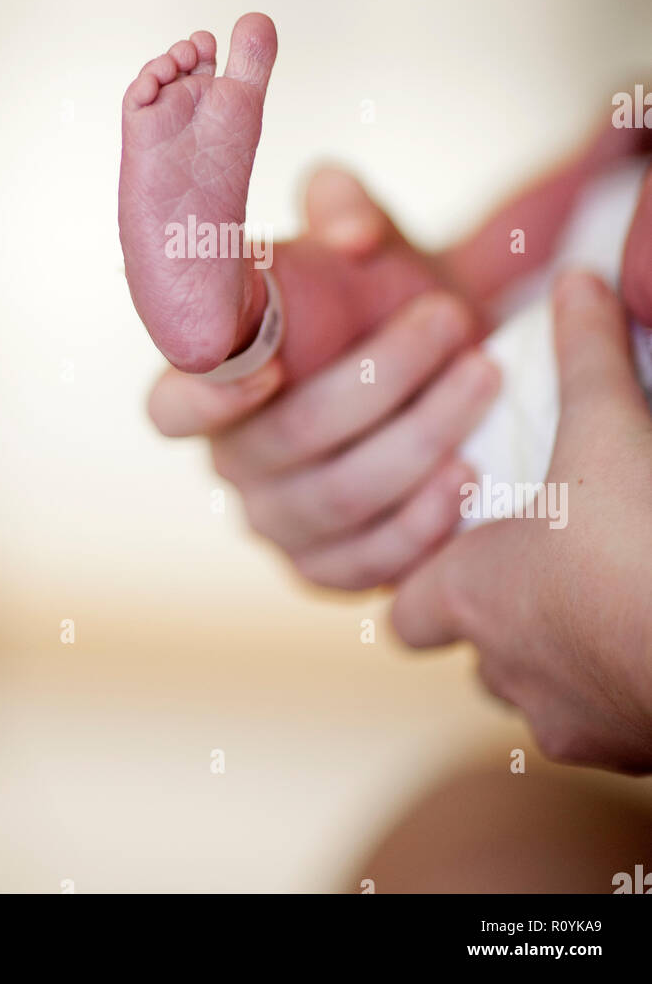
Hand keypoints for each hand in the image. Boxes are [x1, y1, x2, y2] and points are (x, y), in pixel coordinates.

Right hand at [149, 167, 499, 587]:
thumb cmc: (378, 295)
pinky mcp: (330, 568)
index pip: (171, 408)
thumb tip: (354, 231)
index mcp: (210, 385)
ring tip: (485, 378)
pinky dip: (422, 524)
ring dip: (421, 437)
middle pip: (289, 440)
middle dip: (379, 379)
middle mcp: (232, 460)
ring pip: (340, 498)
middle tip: (452, 321)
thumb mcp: (364, 238)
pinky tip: (469, 478)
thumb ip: (345, 208)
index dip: (208, 397)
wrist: (440, 356)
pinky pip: (367, 563)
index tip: (273, 365)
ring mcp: (278, 523)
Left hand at [392, 269, 651, 772]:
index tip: (462, 542)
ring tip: (603, 595)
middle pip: (474, 651)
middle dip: (501, 612)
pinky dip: (618, 682)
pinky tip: (647, 634)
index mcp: (474, 597)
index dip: (427, 575)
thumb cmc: (644, 540)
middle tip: (546, 559)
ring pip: (539, 694)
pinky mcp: (633, 754)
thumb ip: (585, 353)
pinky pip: (606, 721)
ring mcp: (571, 724)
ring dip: (559, 652)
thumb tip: (576, 281)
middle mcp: (508, 672)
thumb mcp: (612, 427)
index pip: (408, 608)